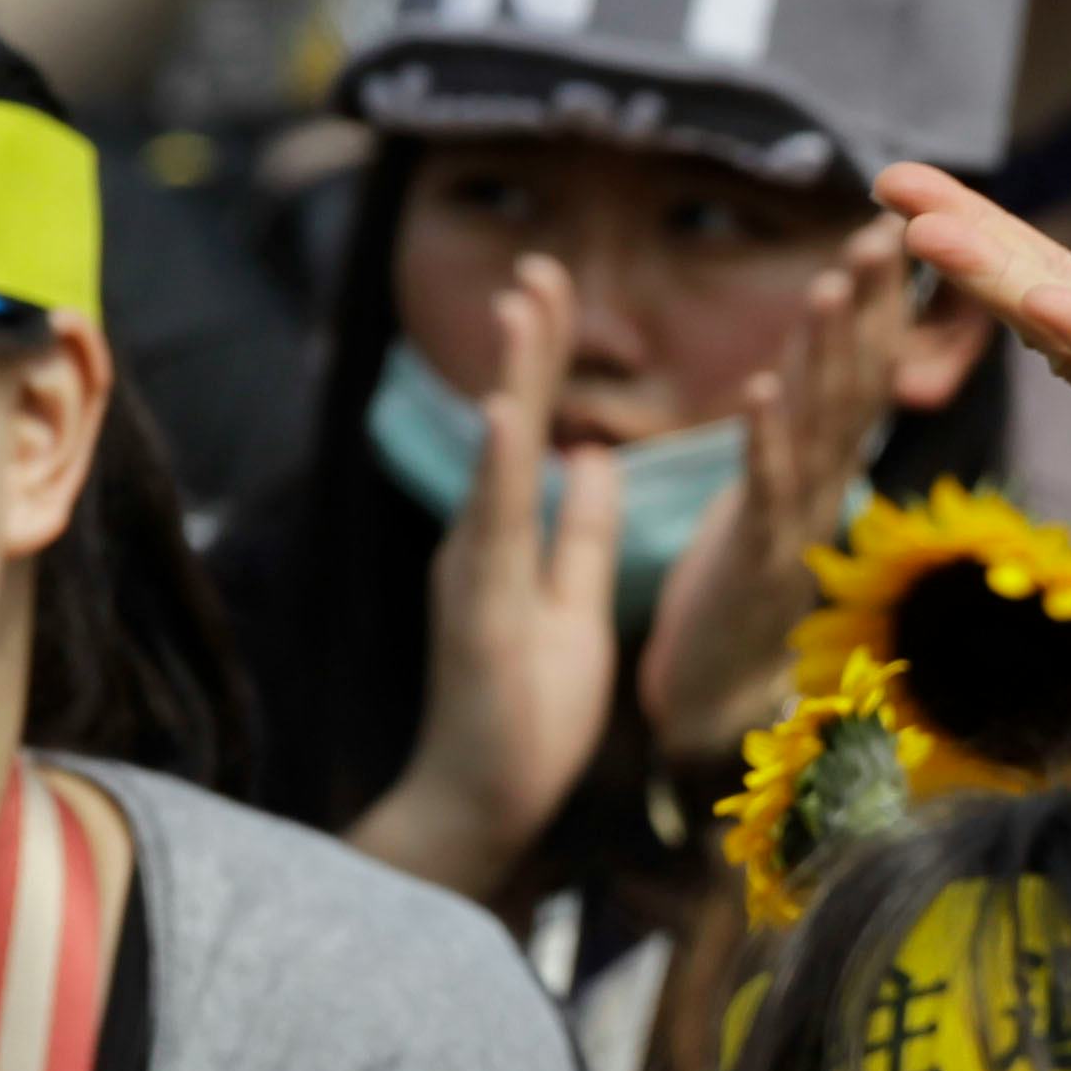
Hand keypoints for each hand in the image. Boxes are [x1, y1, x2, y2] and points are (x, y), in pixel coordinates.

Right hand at [355, 262, 625, 900]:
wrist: (479, 806)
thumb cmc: (526, 712)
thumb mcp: (573, 605)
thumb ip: (584, 532)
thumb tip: (596, 456)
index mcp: (507, 537)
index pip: (531, 427)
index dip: (541, 357)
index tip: (550, 285)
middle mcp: (480, 543)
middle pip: (507, 426)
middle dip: (524, 344)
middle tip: (538, 264)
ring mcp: (475, 579)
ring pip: (497, 465)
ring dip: (512, 384)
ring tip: (525, 312)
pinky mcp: (482, 618)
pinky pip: (499, 536)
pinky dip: (505, 473)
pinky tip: (518, 421)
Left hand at [637, 221, 914, 760]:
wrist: (710, 701)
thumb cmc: (731, 594)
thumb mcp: (771, 498)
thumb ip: (794, 436)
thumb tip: (808, 374)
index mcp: (824, 469)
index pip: (861, 370)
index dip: (877, 300)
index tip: (892, 225)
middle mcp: (825, 488)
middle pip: (856, 385)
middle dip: (870, 305)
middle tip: (886, 229)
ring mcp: (796, 524)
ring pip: (820, 428)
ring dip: (826, 355)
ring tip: (832, 284)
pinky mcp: (752, 562)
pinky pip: (762, 494)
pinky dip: (763, 441)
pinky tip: (762, 391)